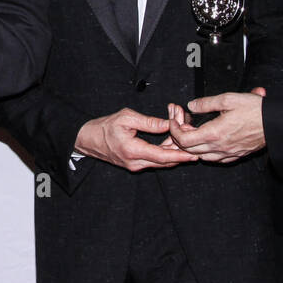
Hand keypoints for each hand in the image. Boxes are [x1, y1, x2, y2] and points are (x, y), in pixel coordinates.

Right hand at [74, 108, 195, 171]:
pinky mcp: (135, 164)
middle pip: (165, 160)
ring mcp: (135, 165)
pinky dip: (164, 150)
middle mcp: (135, 162)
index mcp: (133, 150)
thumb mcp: (127, 117)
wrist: (88, 139)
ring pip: (161, 161)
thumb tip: (169, 124)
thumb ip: (149, 122)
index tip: (194, 154)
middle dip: (180, 148)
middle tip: (189, 133)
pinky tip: (170, 138)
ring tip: (181, 132)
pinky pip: (154, 159)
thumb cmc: (104, 127)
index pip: (162, 157)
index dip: (180, 156)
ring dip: (172, 148)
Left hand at [169, 90, 266, 162]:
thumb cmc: (254, 110)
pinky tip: (208, 141)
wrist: (274, 124)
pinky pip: (214, 159)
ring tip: (194, 131)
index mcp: (213, 134)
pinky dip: (205, 152)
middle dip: (180, 136)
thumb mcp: (228, 99)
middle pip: (189, 149)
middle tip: (182, 123)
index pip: (183, 138)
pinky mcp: (235, 156)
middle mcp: (218, 147)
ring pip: (200, 156)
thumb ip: (206, 103)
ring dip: (192, 145)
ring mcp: (227, 154)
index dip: (174, 129)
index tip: (174, 120)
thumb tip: (191, 105)